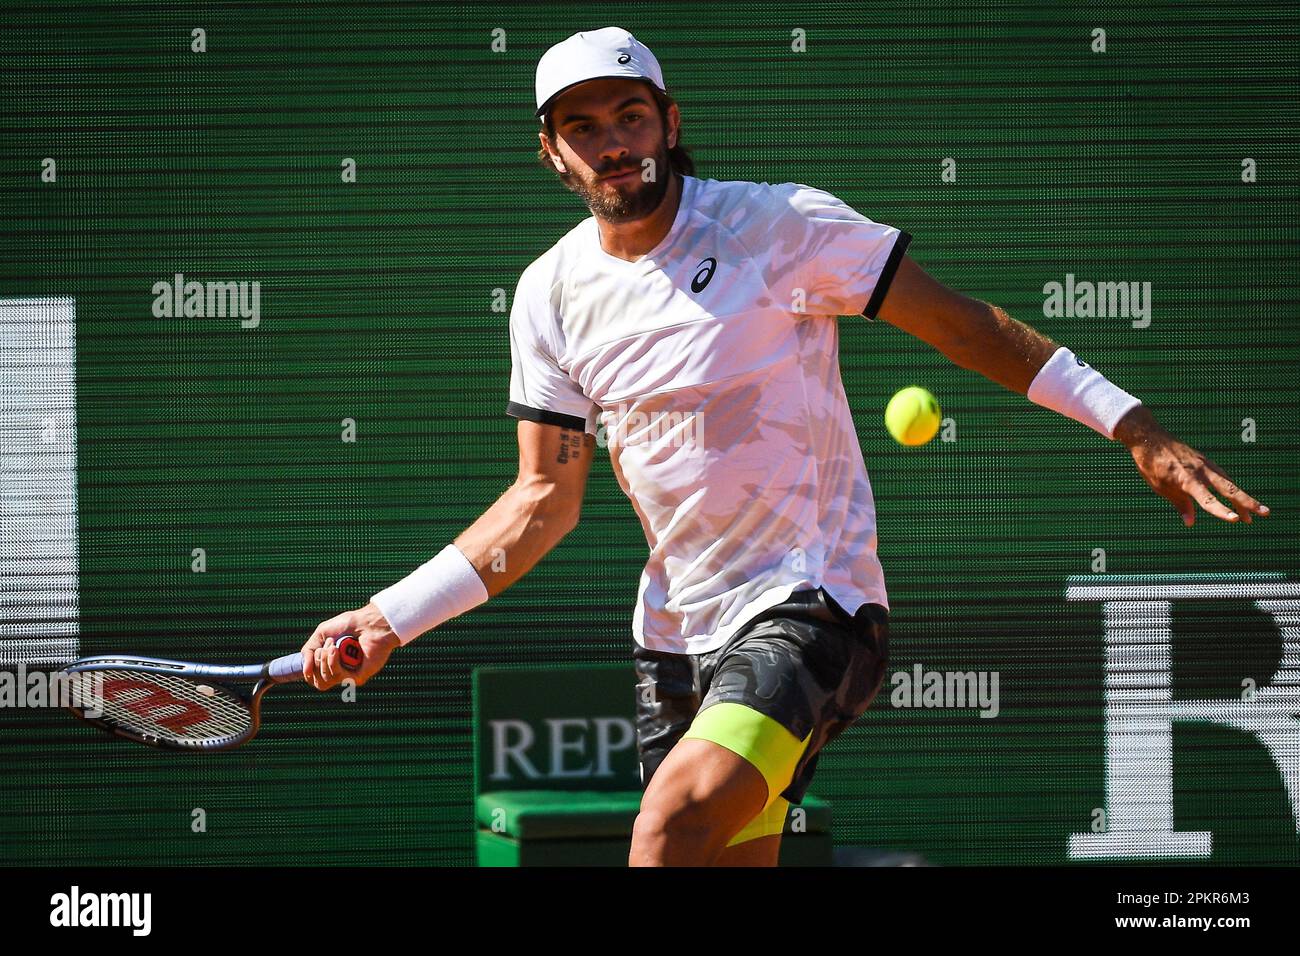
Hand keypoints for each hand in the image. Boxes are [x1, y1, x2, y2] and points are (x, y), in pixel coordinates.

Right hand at [301, 602, 400, 689]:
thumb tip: (304, 671)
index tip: (314, 652)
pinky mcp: (358, 678)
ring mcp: (349, 676)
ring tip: (333, 645)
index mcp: (332, 664)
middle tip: (327, 645)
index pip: (314, 679)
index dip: (309, 669)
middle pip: (318, 683)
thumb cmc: (348, 625)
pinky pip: (338, 678)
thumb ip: (308, 652)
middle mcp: (340, 672)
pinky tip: (337, 650)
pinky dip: (333, 663)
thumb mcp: (321, 634)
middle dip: (317, 662)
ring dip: (325, 660)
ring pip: (326, 682)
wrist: (368, 622)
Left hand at [1114, 405, 1270, 526]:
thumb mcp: (1161, 487)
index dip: (1221, 511)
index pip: (1207, 499)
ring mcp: (1205, 464)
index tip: (1236, 520)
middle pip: (1228, 489)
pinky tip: (1235, 496)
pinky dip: (1230, 487)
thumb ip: (1179, 504)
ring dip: (1242, 498)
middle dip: (1247, 502)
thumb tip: (1190, 522)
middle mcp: (1200, 471)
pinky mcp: (1205, 460)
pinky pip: (1222, 476)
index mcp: (1186, 479)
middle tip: (1265, 513)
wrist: (1150, 438)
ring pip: (1228, 482)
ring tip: (1253, 513)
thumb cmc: (1152, 465)